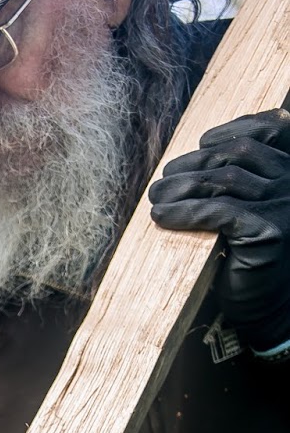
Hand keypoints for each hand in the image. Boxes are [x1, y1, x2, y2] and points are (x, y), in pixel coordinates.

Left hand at [149, 109, 289, 347]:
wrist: (265, 305)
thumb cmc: (247, 256)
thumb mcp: (246, 208)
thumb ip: (233, 180)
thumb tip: (184, 162)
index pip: (273, 128)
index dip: (236, 127)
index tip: (202, 142)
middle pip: (238, 154)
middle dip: (194, 163)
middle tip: (162, 183)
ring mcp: (284, 206)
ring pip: (224, 180)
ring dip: (181, 187)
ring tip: (155, 199)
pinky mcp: (269, 232)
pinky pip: (218, 211)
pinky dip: (184, 212)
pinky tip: (162, 218)